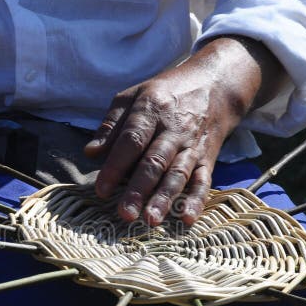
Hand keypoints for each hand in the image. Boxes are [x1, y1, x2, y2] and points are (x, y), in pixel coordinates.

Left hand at [85, 36, 283, 225]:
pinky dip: (197, 201)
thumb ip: (111, 125)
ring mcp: (192, 145)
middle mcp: (173, 129)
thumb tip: (90, 153)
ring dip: (165, 199)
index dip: (116, 166)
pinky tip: (187, 220)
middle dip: (139, 190)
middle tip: (125, 214)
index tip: (101, 190)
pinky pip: (204, 181)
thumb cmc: (165, 94)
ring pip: (178, 174)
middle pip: (154, 161)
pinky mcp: (208, 157)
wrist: (215, 84)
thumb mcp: (133, 96)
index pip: (131, 140)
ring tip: (151, 221)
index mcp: (151, 109)